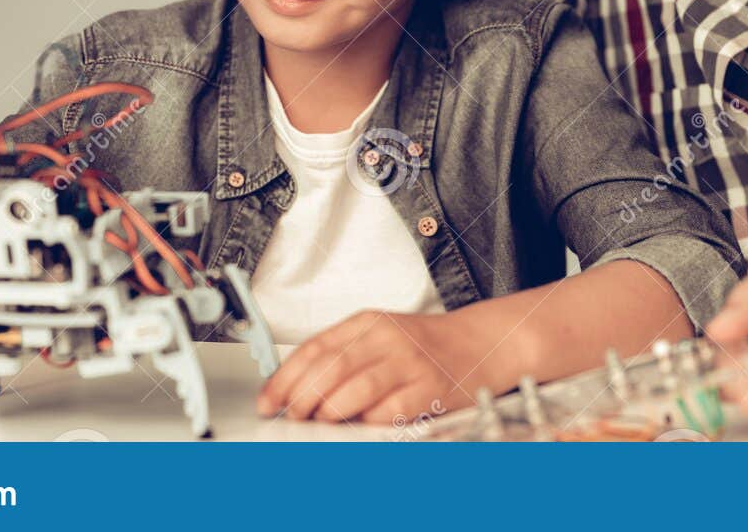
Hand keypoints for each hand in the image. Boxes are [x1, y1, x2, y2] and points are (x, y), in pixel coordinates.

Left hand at [257, 310, 480, 424]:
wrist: (478, 344)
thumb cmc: (424, 345)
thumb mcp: (380, 336)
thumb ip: (342, 355)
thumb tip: (296, 388)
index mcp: (368, 323)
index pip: (316, 347)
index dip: (285, 377)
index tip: (269, 400)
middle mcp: (388, 338)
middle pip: (332, 367)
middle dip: (302, 396)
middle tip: (292, 414)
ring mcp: (410, 362)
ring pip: (358, 388)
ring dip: (330, 410)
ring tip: (321, 421)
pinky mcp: (430, 388)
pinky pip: (391, 410)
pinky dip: (370, 421)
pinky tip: (361, 424)